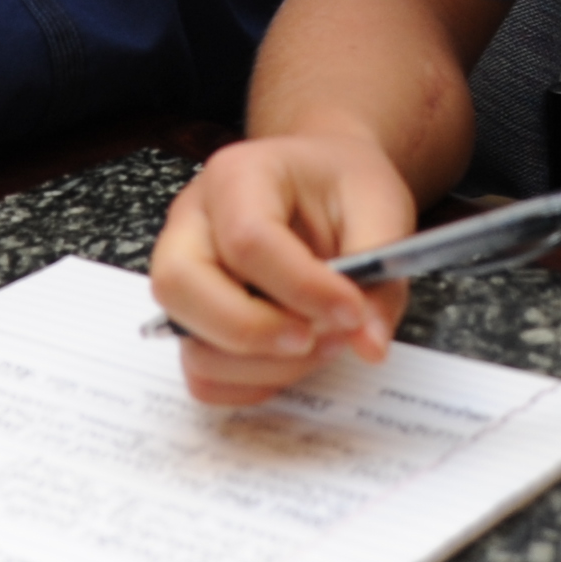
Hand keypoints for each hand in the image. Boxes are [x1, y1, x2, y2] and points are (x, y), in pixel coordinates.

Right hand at [148, 133, 423, 408]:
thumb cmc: (340, 185)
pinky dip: (249, 384)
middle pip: (181, 286)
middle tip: (317, 340)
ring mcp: (183, 274)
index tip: (353, 312)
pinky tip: (294, 361)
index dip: (302, 288)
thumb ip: (379, 269)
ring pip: (190, 342)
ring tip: (322, 345)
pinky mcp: (193, 319)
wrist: (321, 180)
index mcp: (236, 176)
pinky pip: (201, 373)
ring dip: (262, 365)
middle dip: (254, 331)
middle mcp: (192, 223)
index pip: (246, 240)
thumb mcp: (379, 203)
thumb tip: (370, 343)